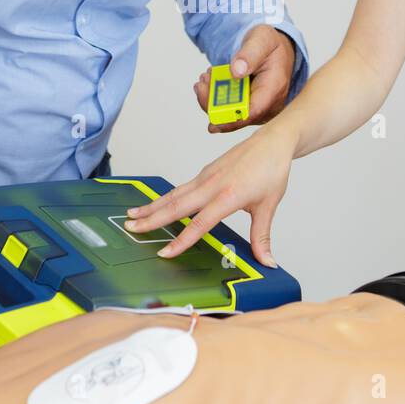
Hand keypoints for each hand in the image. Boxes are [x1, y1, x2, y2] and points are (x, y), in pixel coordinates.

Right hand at [123, 124, 297, 265]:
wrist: (273, 142)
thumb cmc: (272, 170)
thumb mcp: (269, 206)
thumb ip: (262, 237)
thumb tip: (267, 262)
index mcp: (228, 196)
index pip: (200, 223)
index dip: (181, 240)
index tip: (165, 252)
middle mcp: (212, 185)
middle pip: (176, 205)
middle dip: (151, 219)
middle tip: (131, 228)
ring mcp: (206, 176)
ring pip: (174, 195)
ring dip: (152, 206)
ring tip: (132, 215)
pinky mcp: (205, 172)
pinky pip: (180, 188)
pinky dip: (164, 197)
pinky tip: (155, 204)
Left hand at [195, 25, 295, 132]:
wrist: (272, 49)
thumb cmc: (269, 45)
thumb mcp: (261, 40)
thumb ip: (249, 54)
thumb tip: (236, 72)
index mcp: (274, 89)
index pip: (253, 112)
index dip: (232, 120)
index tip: (212, 123)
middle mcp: (268, 105)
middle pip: (236, 117)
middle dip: (214, 102)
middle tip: (204, 78)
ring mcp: (258, 108)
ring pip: (229, 116)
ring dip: (211, 99)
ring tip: (206, 76)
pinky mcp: (247, 107)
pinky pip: (227, 110)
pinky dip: (214, 98)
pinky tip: (209, 81)